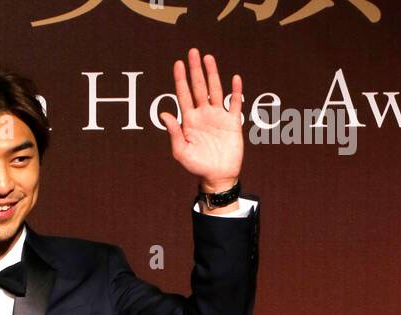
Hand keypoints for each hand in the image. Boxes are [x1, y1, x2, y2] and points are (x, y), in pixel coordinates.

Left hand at [159, 48, 243, 190]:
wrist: (217, 177)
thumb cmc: (197, 166)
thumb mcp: (181, 152)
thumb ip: (174, 133)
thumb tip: (164, 114)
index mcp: (189, 120)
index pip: (183, 95)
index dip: (180, 79)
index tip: (178, 63)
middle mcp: (203, 114)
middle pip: (198, 87)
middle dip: (195, 70)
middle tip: (193, 52)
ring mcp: (218, 116)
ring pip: (215, 90)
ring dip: (212, 74)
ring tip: (208, 58)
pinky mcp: (232, 122)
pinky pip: (235, 103)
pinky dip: (235, 91)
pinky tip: (234, 78)